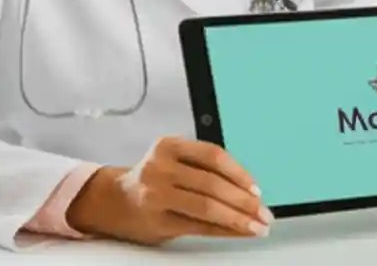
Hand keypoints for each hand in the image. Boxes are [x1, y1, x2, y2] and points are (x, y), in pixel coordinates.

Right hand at [67, 137, 272, 245]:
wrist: (113, 201)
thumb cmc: (152, 181)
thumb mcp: (173, 162)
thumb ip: (204, 169)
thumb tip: (249, 190)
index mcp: (168, 145)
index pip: (213, 155)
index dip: (239, 173)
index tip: (257, 189)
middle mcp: (160, 167)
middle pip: (212, 183)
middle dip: (244, 200)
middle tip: (264, 212)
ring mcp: (156, 194)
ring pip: (207, 206)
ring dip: (238, 218)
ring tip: (257, 225)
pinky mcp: (157, 220)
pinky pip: (198, 226)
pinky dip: (224, 230)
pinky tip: (238, 231)